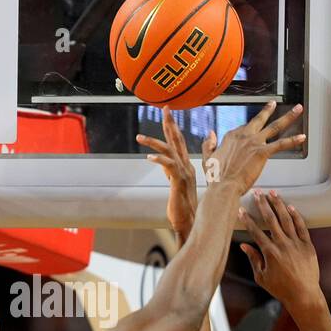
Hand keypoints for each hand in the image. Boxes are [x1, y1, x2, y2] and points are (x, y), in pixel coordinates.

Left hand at [137, 109, 211, 238]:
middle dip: (170, 123)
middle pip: (178, 140)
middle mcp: (187, 166)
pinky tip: (149, 158)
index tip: (168, 114)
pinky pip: (169, 167)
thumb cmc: (183, 206)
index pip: (179, 142)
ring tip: (139, 137)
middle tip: (164, 109)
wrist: (190, 222)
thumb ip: (169, 170)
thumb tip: (160, 161)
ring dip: (154, 143)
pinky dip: (159, 160)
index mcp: (186, 166)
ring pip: (170, 151)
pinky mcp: (179, 182)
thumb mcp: (175, 183)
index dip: (173, 127)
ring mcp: (184, 173)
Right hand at [203, 102, 303, 194]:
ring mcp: (254, 142)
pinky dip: (293, 140)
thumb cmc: (216, 178)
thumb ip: (209, 144)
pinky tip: (302, 137)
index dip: (248, 130)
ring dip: (288, 117)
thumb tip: (210, 134)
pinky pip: (281, 144)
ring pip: (275, 126)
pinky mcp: (263, 152)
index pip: (243, 128)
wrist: (223, 187)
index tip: (250, 129)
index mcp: (231, 137)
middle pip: (259, 119)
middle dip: (268, 110)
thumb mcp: (207, 158)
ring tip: (298, 109)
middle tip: (274, 104)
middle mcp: (244, 135)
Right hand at [239, 190, 320, 313]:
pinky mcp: (307, 245)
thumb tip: (243, 246)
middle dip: (263, 205)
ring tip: (273, 193)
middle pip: (271, 220)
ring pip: (286, 219)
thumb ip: (253, 259)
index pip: (255, 231)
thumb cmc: (280, 288)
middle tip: (257, 193)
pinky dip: (296, 216)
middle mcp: (282, 245)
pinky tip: (290, 207)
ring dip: (279, 205)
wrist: (303, 294)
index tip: (241, 210)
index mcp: (269, 252)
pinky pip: (301, 227)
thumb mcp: (261, 276)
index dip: (247, 220)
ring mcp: (296, 244)